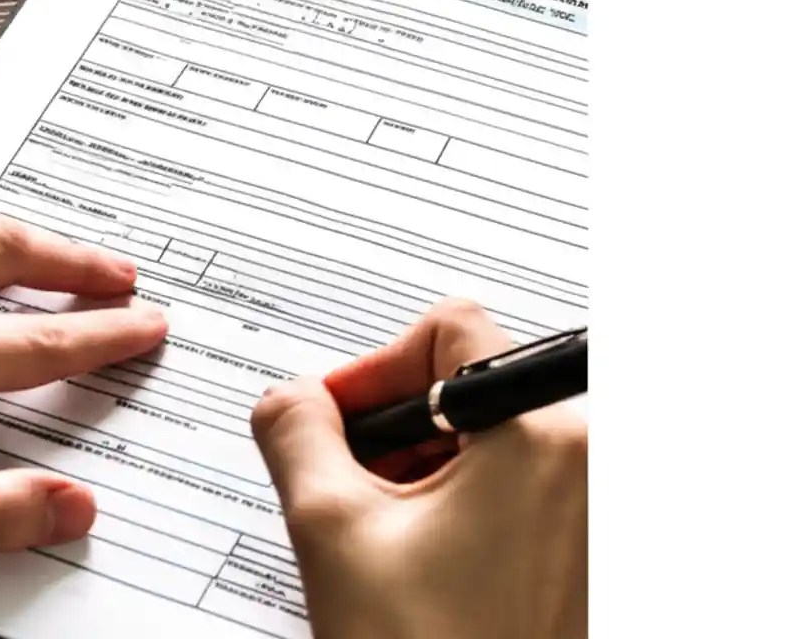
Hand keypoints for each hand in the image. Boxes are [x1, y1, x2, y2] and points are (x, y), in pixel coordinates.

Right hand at [251, 300, 585, 638]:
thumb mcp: (332, 531)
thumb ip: (295, 435)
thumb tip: (290, 400)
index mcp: (542, 439)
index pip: (451, 330)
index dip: (374, 366)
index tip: (338, 414)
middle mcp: (587, 462)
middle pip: (471, 385)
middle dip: (394, 428)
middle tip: (348, 481)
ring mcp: (593, 507)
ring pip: (491, 436)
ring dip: (422, 467)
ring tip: (382, 532)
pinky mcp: (585, 543)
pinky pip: (518, 482)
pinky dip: (459, 498)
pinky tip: (419, 554)